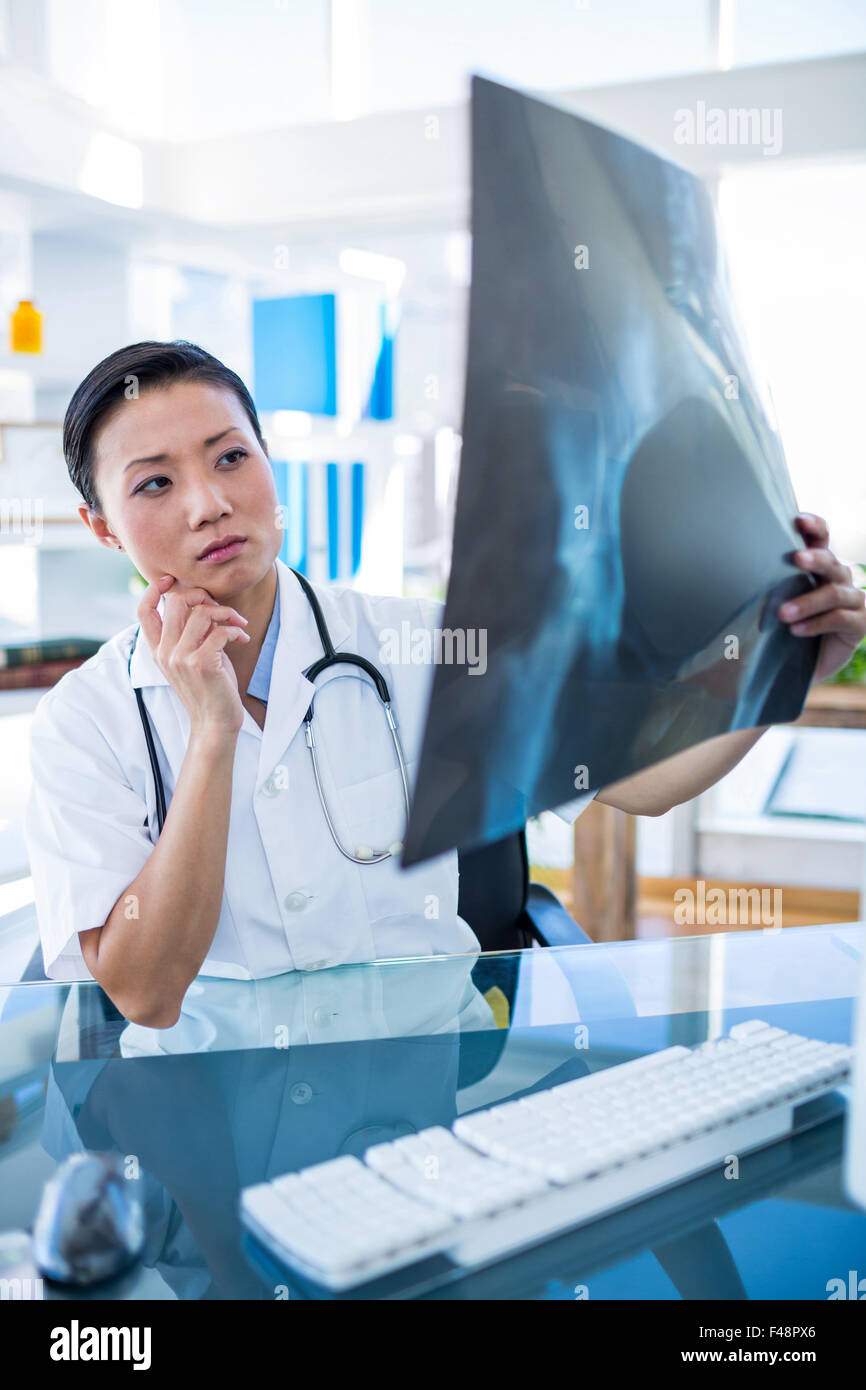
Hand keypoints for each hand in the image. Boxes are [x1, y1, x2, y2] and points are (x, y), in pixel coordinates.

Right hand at [137, 575, 250, 733]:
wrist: (215, 721)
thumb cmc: (209, 687)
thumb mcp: (191, 657)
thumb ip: (188, 632)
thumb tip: (200, 602)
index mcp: (158, 649)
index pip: (142, 611)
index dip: (153, 589)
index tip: (171, 580)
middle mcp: (165, 652)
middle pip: (174, 602)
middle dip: (201, 595)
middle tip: (220, 608)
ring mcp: (181, 658)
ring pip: (201, 613)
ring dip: (226, 612)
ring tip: (238, 624)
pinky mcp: (202, 664)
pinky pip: (220, 631)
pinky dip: (236, 630)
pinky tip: (242, 638)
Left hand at [777, 513, 865, 684]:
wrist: (801, 665)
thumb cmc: (784, 627)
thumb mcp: (774, 602)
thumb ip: (768, 584)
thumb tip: (732, 571)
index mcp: (819, 566)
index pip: (821, 538)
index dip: (814, 526)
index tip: (797, 520)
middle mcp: (839, 578)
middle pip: (831, 561)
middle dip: (814, 559)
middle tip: (796, 559)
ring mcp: (853, 599)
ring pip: (834, 593)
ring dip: (808, 602)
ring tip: (783, 614)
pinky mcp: (859, 623)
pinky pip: (840, 618)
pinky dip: (817, 623)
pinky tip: (797, 630)